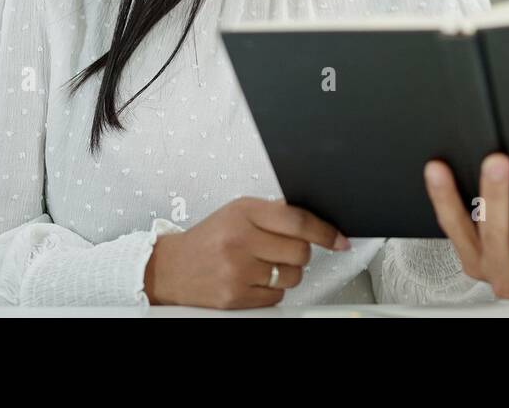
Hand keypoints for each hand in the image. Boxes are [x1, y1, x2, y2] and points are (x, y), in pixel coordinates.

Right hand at [143, 197, 349, 308]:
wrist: (169, 268)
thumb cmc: (207, 239)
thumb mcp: (236, 213)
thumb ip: (272, 213)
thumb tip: (313, 219)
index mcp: (243, 212)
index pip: (298, 220)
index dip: (325, 232)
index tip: (339, 240)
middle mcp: (240, 239)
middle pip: (300, 252)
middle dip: (299, 254)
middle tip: (282, 252)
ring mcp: (237, 270)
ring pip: (292, 276)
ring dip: (286, 273)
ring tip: (262, 266)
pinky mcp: (235, 297)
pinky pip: (277, 296)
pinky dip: (271, 291)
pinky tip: (253, 280)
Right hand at [424, 153, 508, 306]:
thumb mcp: (506, 243)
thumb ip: (495, 216)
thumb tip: (491, 165)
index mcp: (479, 262)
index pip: (454, 227)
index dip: (444, 198)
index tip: (436, 168)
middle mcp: (502, 276)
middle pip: (494, 232)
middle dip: (495, 193)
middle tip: (496, 161)